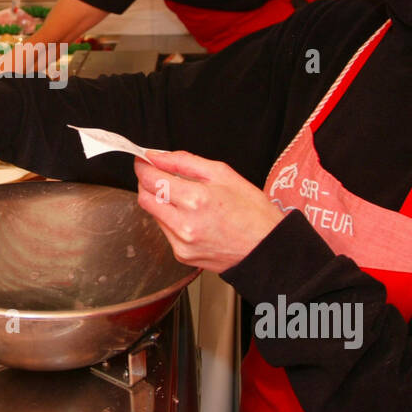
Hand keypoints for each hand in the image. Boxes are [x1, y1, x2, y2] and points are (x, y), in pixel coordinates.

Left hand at [134, 151, 283, 271]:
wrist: (268, 249)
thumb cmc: (252, 212)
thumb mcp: (223, 174)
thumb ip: (184, 161)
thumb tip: (157, 156)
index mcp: (196, 200)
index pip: (151, 180)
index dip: (143, 167)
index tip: (144, 161)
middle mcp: (185, 225)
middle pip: (144, 198)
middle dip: (147, 183)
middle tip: (159, 175)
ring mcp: (181, 243)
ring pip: (153, 215)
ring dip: (160, 202)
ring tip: (184, 198)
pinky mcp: (182, 255)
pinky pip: (165, 231)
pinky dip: (171, 220)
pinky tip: (191, 217)